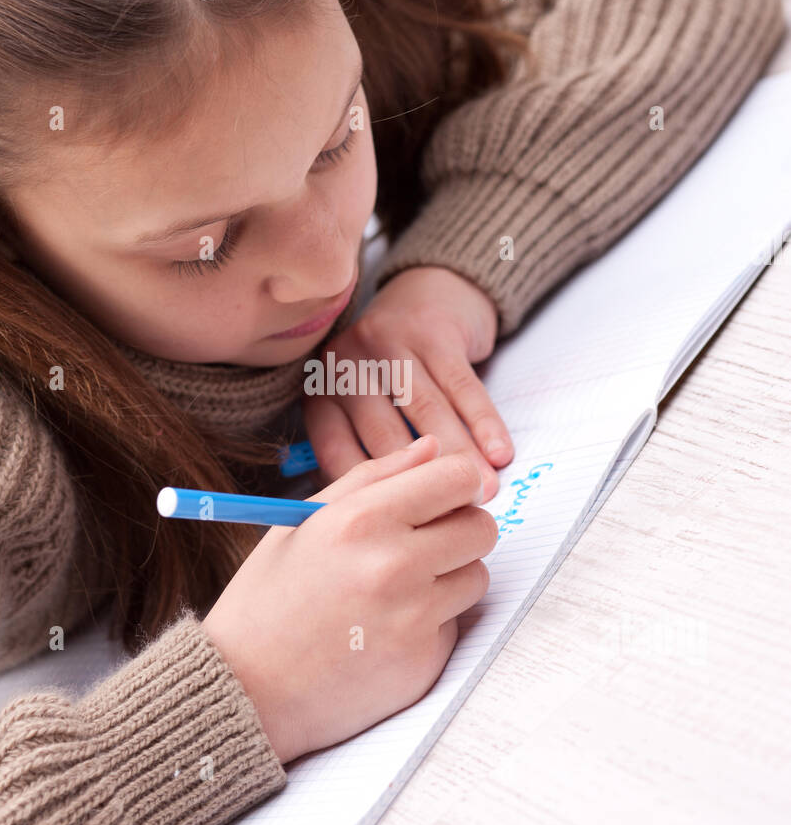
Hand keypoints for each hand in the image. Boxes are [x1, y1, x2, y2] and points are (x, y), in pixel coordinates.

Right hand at [202, 435, 496, 764]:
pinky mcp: (425, 660)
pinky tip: (385, 631)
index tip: (443, 498)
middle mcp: (394, 564)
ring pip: (477, 576)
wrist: (247, 689)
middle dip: (460, 530)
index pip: (458, 478)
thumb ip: (372, 477)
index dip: (456, 485)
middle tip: (424, 545)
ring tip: (396, 592)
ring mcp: (414, 616)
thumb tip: (432, 449)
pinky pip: (455, 625)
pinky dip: (431, 624)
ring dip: (450, 579)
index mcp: (362, 519)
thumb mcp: (304, 521)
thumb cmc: (269, 599)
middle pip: (482, 528)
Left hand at [304, 266, 512, 502]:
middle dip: (422, 484)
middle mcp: (349, 366)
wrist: (427, 294)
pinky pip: (461, 385)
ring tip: (485, 492)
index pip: (338, 453)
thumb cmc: (394, 370)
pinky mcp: (432, 332)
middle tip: (453, 519)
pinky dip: (484, 422)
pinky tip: (501, 452)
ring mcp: (389, 344)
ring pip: (427, 412)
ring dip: (459, 457)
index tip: (401, 530)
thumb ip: (364, 451)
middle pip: (385, 436)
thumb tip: (386, 520)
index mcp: (323, 392)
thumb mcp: (363, 403)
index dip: (372, 495)